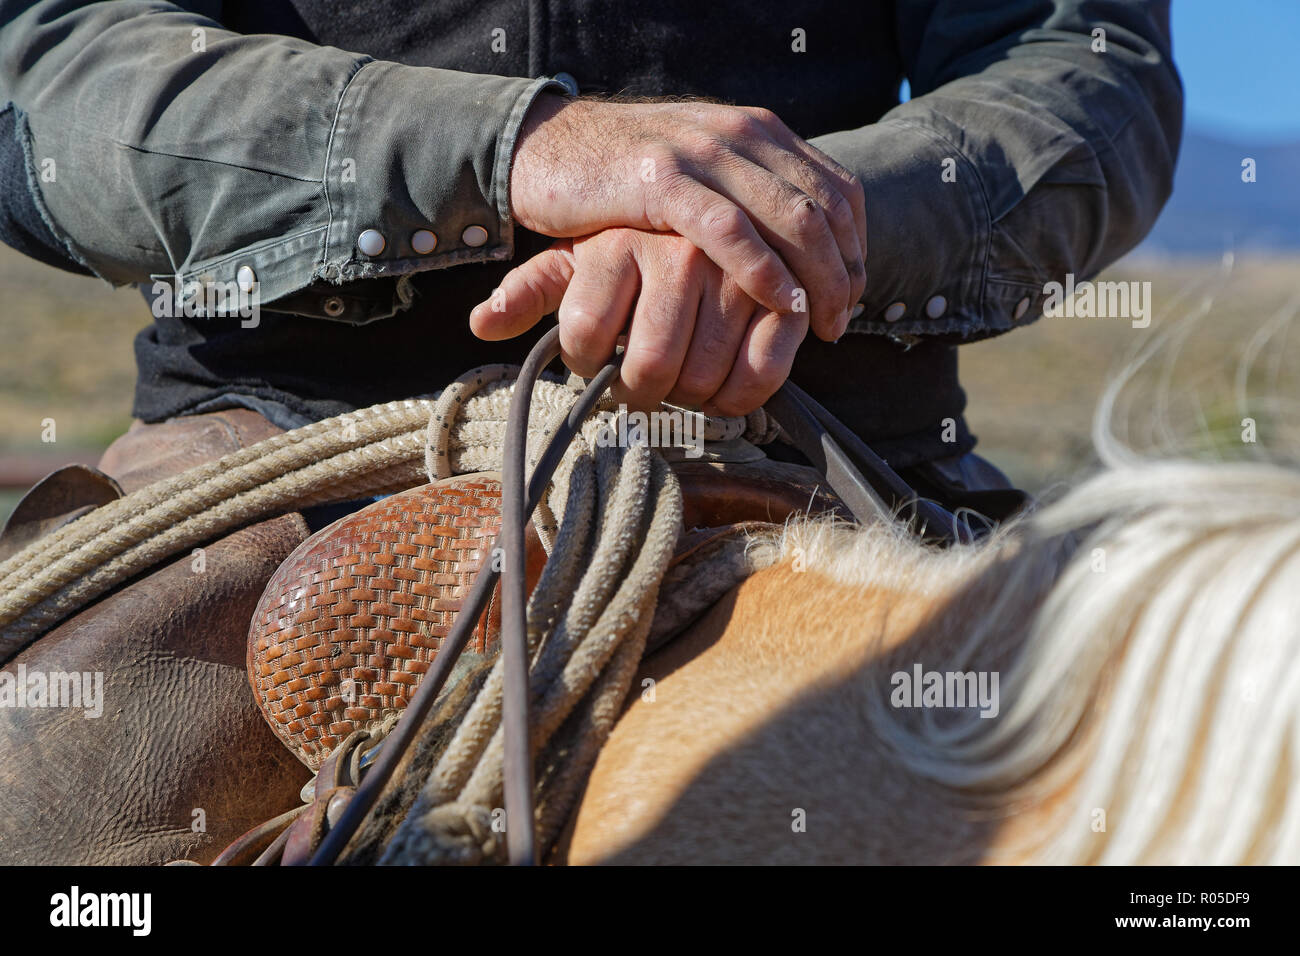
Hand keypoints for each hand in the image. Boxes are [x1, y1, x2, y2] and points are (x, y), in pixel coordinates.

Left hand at [470, 229, 807, 415]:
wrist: (708, 188)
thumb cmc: (630, 238)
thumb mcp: (575, 255)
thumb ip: (532, 290)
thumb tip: (481, 324)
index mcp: (619, 243)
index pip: (586, 339)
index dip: (587, 364)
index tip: (596, 357)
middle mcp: (678, 252)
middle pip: (648, 369)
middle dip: (642, 392)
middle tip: (645, 383)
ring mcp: (735, 274)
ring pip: (701, 379)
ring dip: (690, 398)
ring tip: (684, 380)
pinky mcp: (783, 294)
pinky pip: (761, 372)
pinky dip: (741, 397)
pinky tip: (725, 390)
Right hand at [509, 95, 865, 341]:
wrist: (547, 148)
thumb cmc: (625, 178)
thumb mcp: (700, 177)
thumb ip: (745, 198)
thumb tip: (792, 250)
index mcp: (755, 132)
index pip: (836, 189)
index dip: (854, 247)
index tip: (850, 296)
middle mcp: (739, 135)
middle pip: (823, 208)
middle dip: (842, 272)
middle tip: (839, 322)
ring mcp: (702, 155)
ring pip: (789, 218)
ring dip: (816, 278)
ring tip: (818, 323)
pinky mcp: (662, 182)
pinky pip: (730, 230)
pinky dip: (764, 270)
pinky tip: (779, 303)